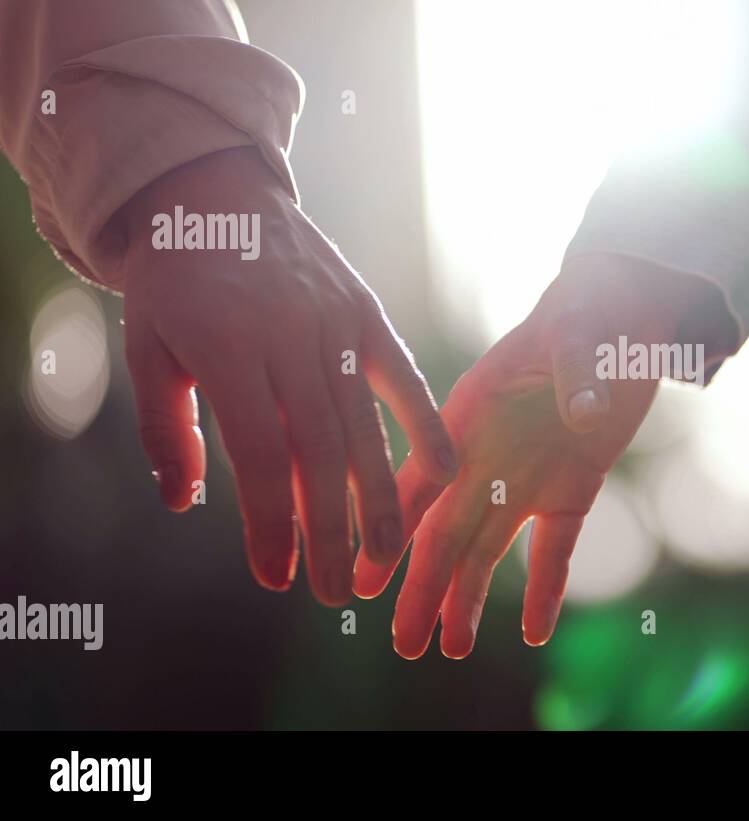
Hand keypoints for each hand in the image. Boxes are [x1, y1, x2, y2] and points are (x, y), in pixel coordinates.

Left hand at [115, 146, 457, 605]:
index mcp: (228, 347)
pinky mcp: (368, 312)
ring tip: (385, 558)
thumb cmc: (175, 285)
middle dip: (329, 530)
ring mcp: (337, 322)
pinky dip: (426, 424)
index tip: (274, 575)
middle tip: (333, 590)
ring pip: (364, 425)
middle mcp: (291, 336)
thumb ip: (167, 430)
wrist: (216, 195)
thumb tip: (188, 504)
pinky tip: (446, 473)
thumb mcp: (147, 350)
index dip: (269, 521)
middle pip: (319, 451)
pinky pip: (403, 376)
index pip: (258, 454)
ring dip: (379, 498)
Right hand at [355, 252, 728, 658]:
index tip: (364, 578)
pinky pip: (554, 549)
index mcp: (470, 416)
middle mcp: (487, 456)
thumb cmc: (591, 308)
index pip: (420, 481)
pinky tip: (535, 633)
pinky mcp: (572, 488)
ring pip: (487, 550)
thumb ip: (575, 369)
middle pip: (446, 532)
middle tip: (403, 646)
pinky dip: (546, 590)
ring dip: (467, 599)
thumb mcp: (581, 329)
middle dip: (422, 589)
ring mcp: (527, 476)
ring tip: (447, 650)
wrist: (627, 313)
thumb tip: (584, 414)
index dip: (391, 530)